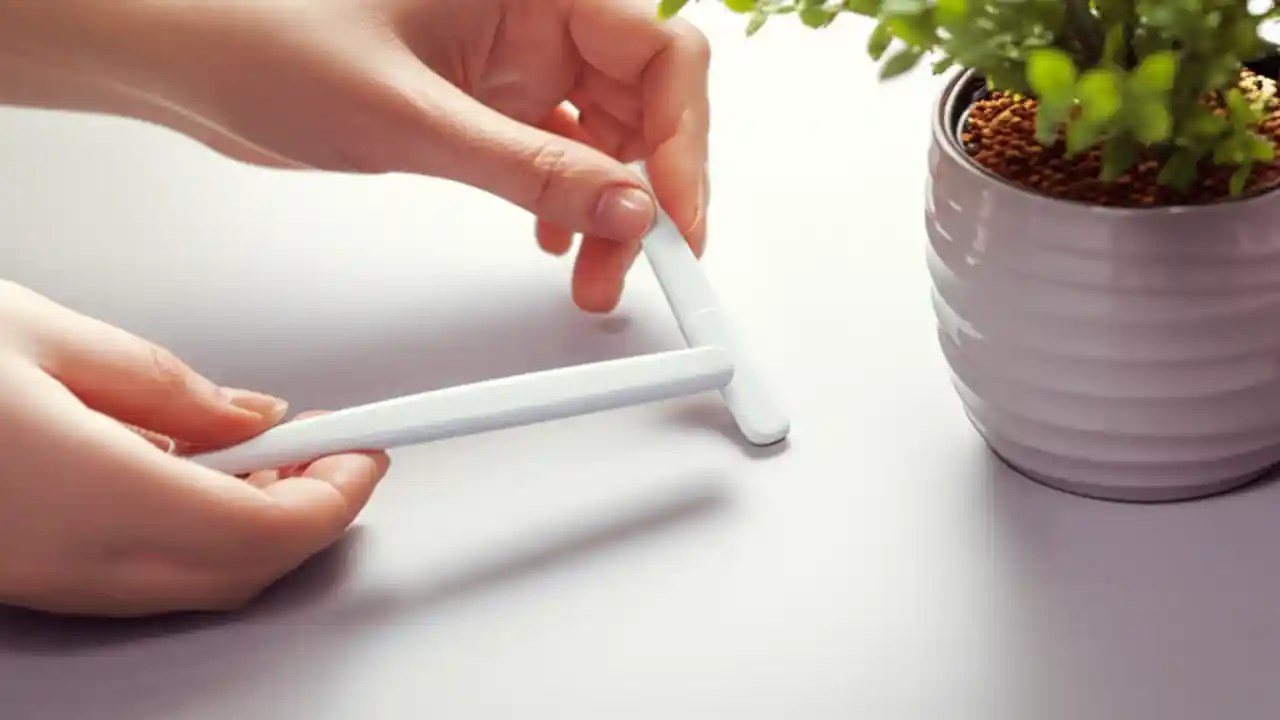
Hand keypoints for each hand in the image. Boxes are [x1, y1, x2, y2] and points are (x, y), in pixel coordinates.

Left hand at [0, 0, 710, 312]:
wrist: (182, 50)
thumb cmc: (262, 34)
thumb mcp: (411, 116)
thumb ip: (531, 168)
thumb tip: (629, 209)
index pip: (659, 52)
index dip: (683, 141)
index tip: (675, 220)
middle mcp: (534, 12)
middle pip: (644, 100)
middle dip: (647, 189)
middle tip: (632, 263)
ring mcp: (512, 56)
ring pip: (607, 133)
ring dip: (611, 206)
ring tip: (589, 270)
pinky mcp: (485, 97)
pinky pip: (559, 146)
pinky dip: (566, 198)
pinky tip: (550, 236)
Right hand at [0, 281, 389, 616]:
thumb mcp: (36, 335)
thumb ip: (162, 384)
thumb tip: (250, 415)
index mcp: (91, 494)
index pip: (266, 531)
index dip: (336, 494)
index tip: (368, 449)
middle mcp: (71, 561)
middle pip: (245, 569)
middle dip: (312, 512)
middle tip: (334, 448)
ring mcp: (45, 583)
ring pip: (198, 583)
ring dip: (259, 527)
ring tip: (275, 453)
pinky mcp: (25, 578)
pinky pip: (143, 579)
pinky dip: (201, 538)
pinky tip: (200, 478)